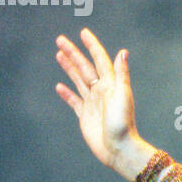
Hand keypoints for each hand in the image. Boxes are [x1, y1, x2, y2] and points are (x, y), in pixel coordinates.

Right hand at [54, 28, 141, 173]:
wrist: (118, 149)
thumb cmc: (122, 123)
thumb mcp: (122, 96)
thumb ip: (121, 74)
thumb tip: (123, 52)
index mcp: (110, 84)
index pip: (99, 60)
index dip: (92, 46)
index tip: (83, 32)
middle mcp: (101, 91)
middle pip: (84, 67)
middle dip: (73, 53)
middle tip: (60, 39)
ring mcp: (92, 103)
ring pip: (78, 80)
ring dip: (69, 67)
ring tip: (58, 54)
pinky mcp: (85, 116)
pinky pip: (74, 101)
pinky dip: (67, 93)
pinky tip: (59, 86)